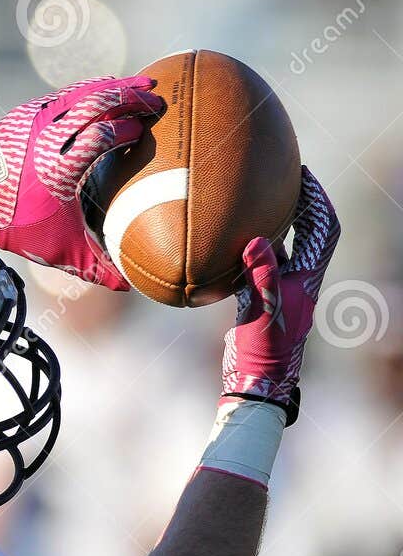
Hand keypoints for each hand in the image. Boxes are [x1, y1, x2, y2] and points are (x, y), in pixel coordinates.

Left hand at [0, 76, 163, 289]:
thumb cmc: (13, 225)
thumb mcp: (55, 249)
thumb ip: (93, 266)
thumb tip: (128, 285)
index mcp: (57, 168)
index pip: (101, 135)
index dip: (127, 130)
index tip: (143, 135)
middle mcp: (45, 138)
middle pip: (95, 102)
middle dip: (130, 96)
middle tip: (157, 98)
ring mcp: (32, 120)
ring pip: (80, 92)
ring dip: (113, 85)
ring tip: (142, 83)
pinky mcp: (24, 113)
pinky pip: (64, 95)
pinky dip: (89, 90)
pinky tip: (107, 90)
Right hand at [220, 167, 340, 423]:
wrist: (258, 381)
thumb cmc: (265, 350)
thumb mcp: (264, 310)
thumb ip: (262, 275)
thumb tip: (257, 240)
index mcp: (307, 279)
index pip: (322, 229)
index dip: (317, 200)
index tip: (303, 174)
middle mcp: (299, 281)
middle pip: (308, 232)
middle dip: (301, 204)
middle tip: (284, 180)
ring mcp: (281, 291)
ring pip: (284, 249)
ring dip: (277, 225)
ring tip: (259, 203)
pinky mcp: (262, 302)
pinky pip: (260, 267)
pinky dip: (252, 252)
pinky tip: (233, 244)